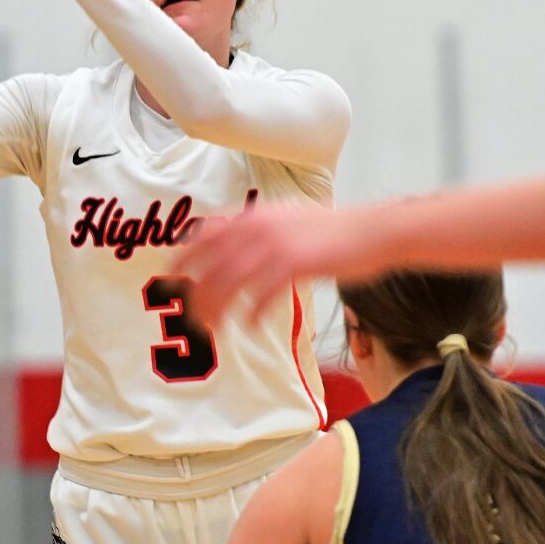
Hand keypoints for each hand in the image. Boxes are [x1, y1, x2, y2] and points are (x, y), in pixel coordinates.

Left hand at [174, 202, 384, 325]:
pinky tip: (250, 325)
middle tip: (189, 315)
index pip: (207, 232)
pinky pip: (262, 294)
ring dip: (218, 307)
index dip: (184, 253)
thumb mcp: (291, 217)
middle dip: (196, 291)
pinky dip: (252, 312)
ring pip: (231, 280)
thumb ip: (262, 227)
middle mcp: (260, 226)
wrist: (372, 231)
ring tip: (212, 329)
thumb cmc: (335, 230)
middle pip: (213, 262)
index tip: (171, 274)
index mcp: (256, 214)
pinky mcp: (295, 264)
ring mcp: (276, 244)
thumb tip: (237, 241)